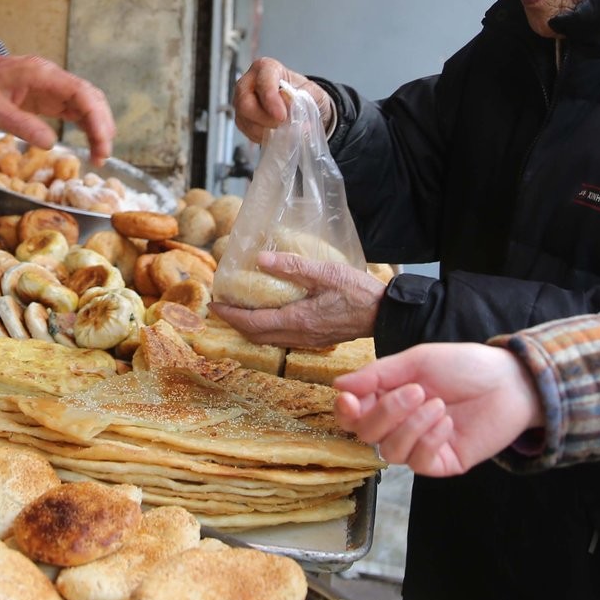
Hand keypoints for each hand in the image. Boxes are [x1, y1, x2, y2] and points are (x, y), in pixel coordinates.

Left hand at [0, 50, 114, 163]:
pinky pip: (75, 109)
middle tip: (102, 156)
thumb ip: (22, 125)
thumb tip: (50, 144)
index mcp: (42, 75)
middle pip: (91, 98)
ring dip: (97, 127)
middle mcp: (53, 78)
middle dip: (102, 126)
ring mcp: (53, 86)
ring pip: (87, 104)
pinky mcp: (49, 96)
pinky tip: (90, 142)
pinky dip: (86, 126)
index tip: (102, 142)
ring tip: (99, 155)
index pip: (81, 93)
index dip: (96, 118)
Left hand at [210, 253, 383, 347]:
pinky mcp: (317, 339)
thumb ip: (292, 266)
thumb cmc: (358, 292)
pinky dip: (267, 328)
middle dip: (235, 323)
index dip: (230, 316)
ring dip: (250, 327)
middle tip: (222, 307)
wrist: (385, 314)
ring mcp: (309, 340)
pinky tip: (269, 314)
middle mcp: (300, 336)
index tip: (215, 304)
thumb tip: (261, 260)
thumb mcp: (325, 273)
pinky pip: (283, 337)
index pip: (253, 324)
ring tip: (240, 309)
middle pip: (257, 336)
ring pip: (270, 339)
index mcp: (298, 321)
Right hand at [231, 58, 333, 143]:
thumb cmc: (305, 94)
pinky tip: (274, 134)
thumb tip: (287, 102)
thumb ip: (302, 96)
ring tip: (282, 131)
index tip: (281, 116)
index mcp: (267, 68)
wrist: (304, 107)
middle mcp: (249, 82)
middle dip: (263, 118)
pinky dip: (261, 136)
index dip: (270, 99)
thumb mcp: (311, 92)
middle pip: (244, 102)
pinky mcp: (242, 118)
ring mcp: (242, 101)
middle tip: (281, 124)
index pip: (263, 81)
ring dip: (264, 129)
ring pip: (244, 119)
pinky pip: (246, 130)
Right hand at [333, 343, 544, 475]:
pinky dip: (429, 439)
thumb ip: (377, 374)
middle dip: (387, 413)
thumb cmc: (464, 366)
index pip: (353, 415)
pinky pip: (419, 462)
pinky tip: (447, 422)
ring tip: (438, 405)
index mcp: (388, 397)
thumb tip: (340, 385)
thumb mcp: (417, 361)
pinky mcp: (441, 462)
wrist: (510, 382)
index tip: (350, 401)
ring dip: (412, 426)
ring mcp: (420, 446)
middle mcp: (399, 424)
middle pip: (367, 435)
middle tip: (416, 392)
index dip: (346, 412)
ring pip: (390, 452)